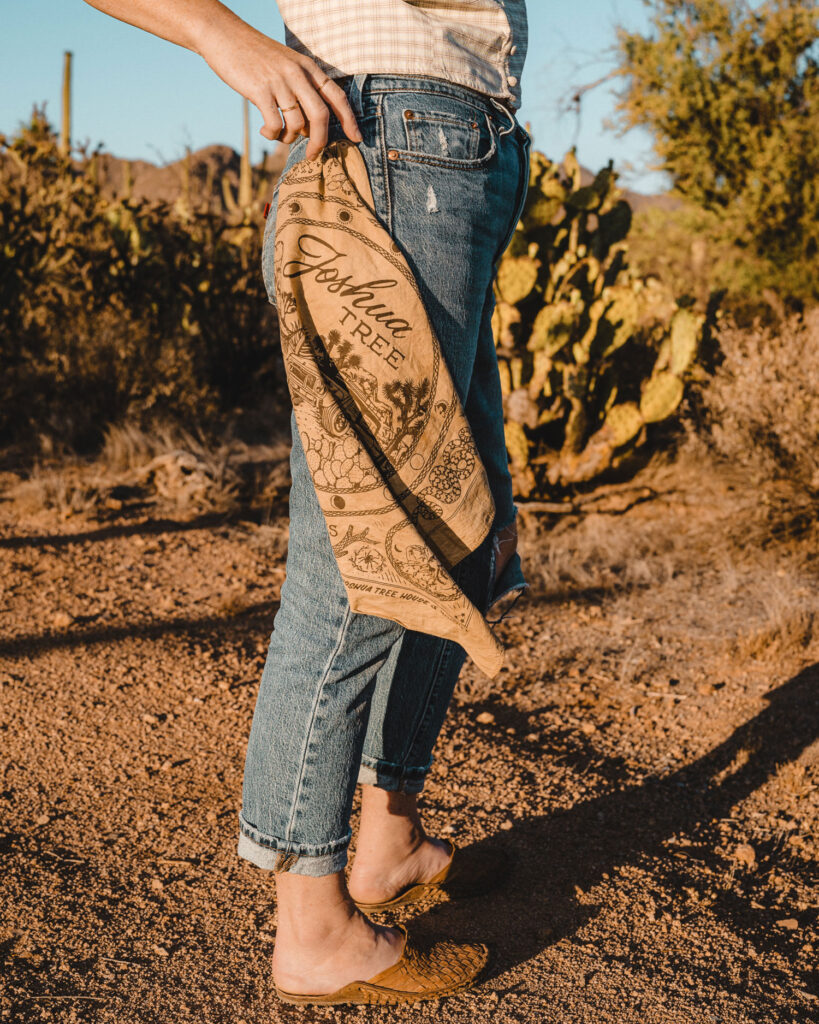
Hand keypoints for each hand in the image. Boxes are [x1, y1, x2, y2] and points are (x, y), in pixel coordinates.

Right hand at [198, 24, 361, 159]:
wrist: (224, 36)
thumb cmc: (256, 57)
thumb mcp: (286, 65)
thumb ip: (301, 90)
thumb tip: (309, 127)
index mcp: (308, 67)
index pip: (337, 96)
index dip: (349, 120)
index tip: (356, 139)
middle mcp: (297, 74)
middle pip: (320, 116)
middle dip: (320, 141)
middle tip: (313, 155)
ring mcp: (279, 82)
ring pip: (296, 124)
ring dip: (289, 138)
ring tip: (279, 135)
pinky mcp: (260, 90)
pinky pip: (275, 125)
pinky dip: (272, 135)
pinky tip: (264, 131)